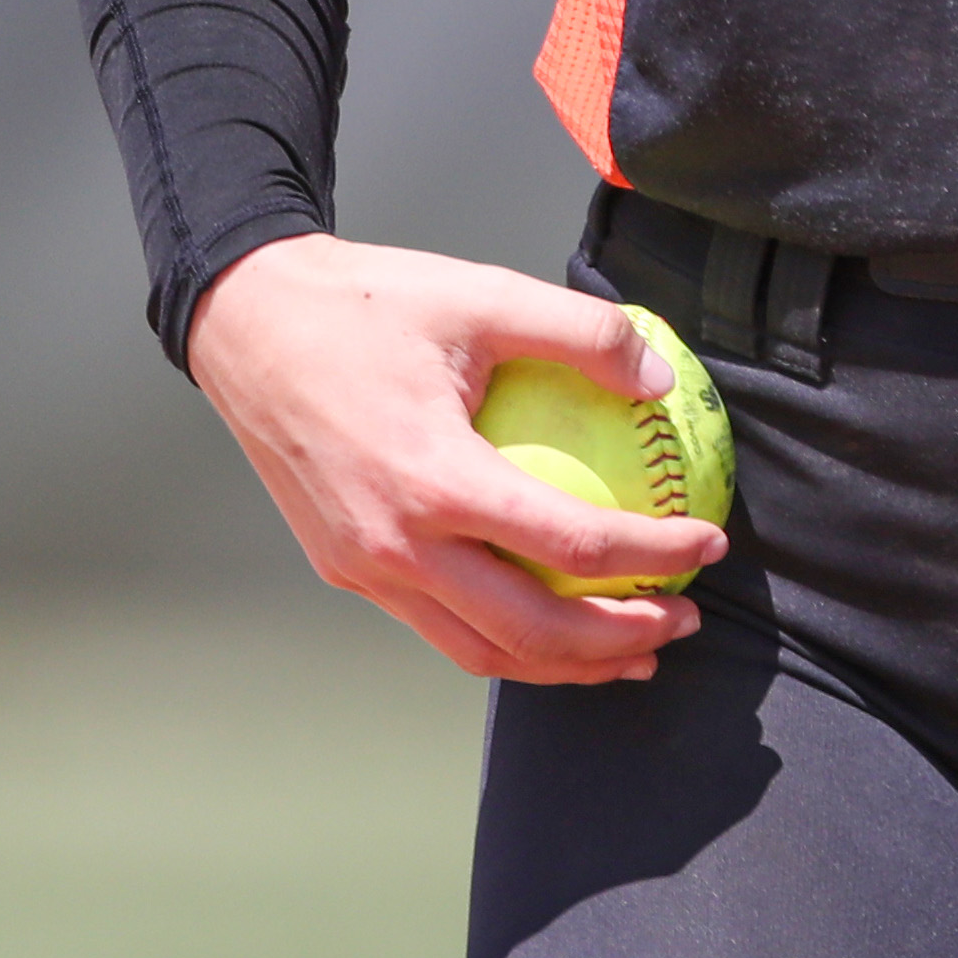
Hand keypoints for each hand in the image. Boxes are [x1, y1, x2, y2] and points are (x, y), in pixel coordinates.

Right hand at [184, 232, 726, 684]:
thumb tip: (662, 375)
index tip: (709, 541)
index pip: (570, 545)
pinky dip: (503, 641)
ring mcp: (365, 569)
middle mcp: (397, 545)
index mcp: (436, 481)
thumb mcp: (482, 294)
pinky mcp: (346, 569)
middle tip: (686, 620)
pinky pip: (438, 627)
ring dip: (565, 664)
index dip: (655, 553)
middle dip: (623, 639)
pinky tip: (544, 620)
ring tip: (631, 650)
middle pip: (532, 633)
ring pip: (482, 651)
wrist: (247, 323)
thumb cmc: (368, 304)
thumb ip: (581, 332)